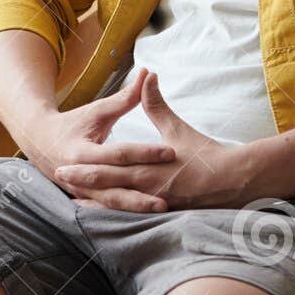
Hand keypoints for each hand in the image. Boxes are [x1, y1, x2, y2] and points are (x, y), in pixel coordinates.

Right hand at [20, 74, 175, 211]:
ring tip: (162, 209)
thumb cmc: (73, 122)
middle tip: (169, 196)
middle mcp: (79, 175)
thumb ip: (124, 98)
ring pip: (111, 203)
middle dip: (141, 193)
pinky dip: (123, 215)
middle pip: (114, 186)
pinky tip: (144, 220)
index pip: (119, 153)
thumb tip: (147, 73)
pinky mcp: (84, 199)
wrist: (39, 141)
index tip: (170, 152)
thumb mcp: (97, 110)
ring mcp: (80, 191)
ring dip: (135, 208)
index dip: (144, 153)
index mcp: (82, 152)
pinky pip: (106, 211)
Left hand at [53, 69, 248, 211]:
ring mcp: (155, 205)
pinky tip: (106, 216)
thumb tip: (146, 77)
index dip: (84, 168)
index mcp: (148, 168)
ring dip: (95, 203)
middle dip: (82, 184)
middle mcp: (148, 189)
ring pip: (117, 207)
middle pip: (107, 188)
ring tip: (74, 201)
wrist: (234, 181)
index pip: (110, 168)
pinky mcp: (163, 215)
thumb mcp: (177, 129)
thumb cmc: (205, 155)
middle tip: (60, 178)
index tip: (63, 163)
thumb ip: (156, 105)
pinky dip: (117, 216)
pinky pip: (133, 218)